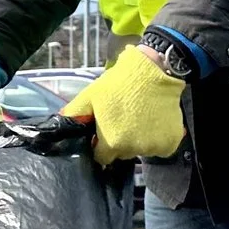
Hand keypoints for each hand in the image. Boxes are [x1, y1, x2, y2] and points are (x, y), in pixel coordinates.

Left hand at [62, 46, 186, 163]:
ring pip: (141, 151)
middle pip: (123, 154)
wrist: (153, 71)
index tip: (106, 131)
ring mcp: (154, 147)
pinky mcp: (170, 143)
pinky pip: (160, 148)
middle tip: (124, 120)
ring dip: (139, 140)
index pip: (103, 157)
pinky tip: (154, 122)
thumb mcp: (90, 96)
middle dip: (121, 141)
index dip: (102, 145)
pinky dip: (157, 139)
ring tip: (140, 118)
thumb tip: (58, 130)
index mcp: (112, 142)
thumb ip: (74, 115)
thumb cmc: (119, 84)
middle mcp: (134, 149)